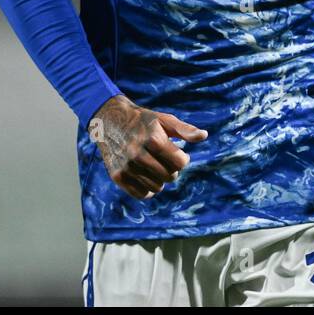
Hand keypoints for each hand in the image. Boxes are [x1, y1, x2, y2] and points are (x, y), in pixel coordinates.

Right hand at [88, 95, 207, 199]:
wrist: (109, 120)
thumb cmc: (142, 121)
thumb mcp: (163, 120)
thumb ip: (185, 129)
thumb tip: (204, 135)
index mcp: (153, 139)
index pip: (180, 162)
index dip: (183, 159)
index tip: (178, 153)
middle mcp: (138, 154)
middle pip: (170, 176)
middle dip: (172, 169)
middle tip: (164, 160)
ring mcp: (127, 166)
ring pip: (157, 188)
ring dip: (159, 179)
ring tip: (154, 166)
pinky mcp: (117, 176)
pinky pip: (141, 195)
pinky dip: (147, 190)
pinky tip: (146, 177)